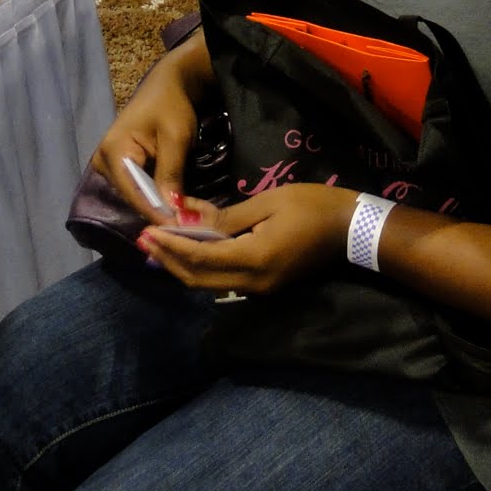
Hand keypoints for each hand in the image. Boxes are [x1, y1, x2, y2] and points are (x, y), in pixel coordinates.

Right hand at [90, 53, 200, 220]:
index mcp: (113, 151)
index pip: (134, 192)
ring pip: (136, 195)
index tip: (179, 229)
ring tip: (182, 221)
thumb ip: (171, 175)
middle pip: (133, 196)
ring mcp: (109, 165)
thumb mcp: (176, 138)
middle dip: (159, 211)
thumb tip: (173, 212)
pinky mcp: (120, 167)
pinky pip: (137, 187)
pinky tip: (173, 207)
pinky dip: (155, 196)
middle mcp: (104, 161)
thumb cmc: (172, 105)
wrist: (169, 84)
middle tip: (185, 228)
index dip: (157, 212)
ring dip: (158, 206)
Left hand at [137, 183, 356, 294]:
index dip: (170, 246)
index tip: (146, 231)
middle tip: (142, 240)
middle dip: (167, 260)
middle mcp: (252, 282)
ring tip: (157, 244)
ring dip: (180, 265)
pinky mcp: (264, 284)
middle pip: (197, 278)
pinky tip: (187, 249)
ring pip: (208, 283)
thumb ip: (226, 216)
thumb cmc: (312, 206)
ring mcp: (259, 288)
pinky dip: (200, 265)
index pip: (200, 257)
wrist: (349, 228)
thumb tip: (187, 218)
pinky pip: (222, 279)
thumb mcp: (268, 202)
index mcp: (254, 259)